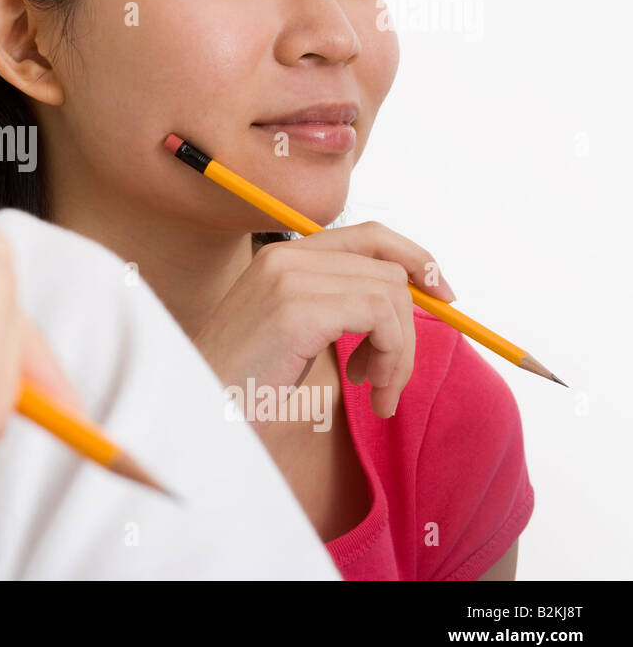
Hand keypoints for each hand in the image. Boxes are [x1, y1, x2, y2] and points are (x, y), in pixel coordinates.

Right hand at [194, 221, 455, 422]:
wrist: (201, 412)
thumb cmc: (248, 385)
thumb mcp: (296, 333)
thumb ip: (340, 306)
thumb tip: (415, 298)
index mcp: (281, 256)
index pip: (369, 234)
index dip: (417, 258)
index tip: (445, 297)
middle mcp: (286, 256)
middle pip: (389, 268)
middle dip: (409, 328)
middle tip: (387, 380)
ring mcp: (290, 278)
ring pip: (392, 293)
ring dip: (400, 352)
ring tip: (375, 391)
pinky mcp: (298, 309)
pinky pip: (381, 316)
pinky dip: (392, 356)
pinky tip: (366, 390)